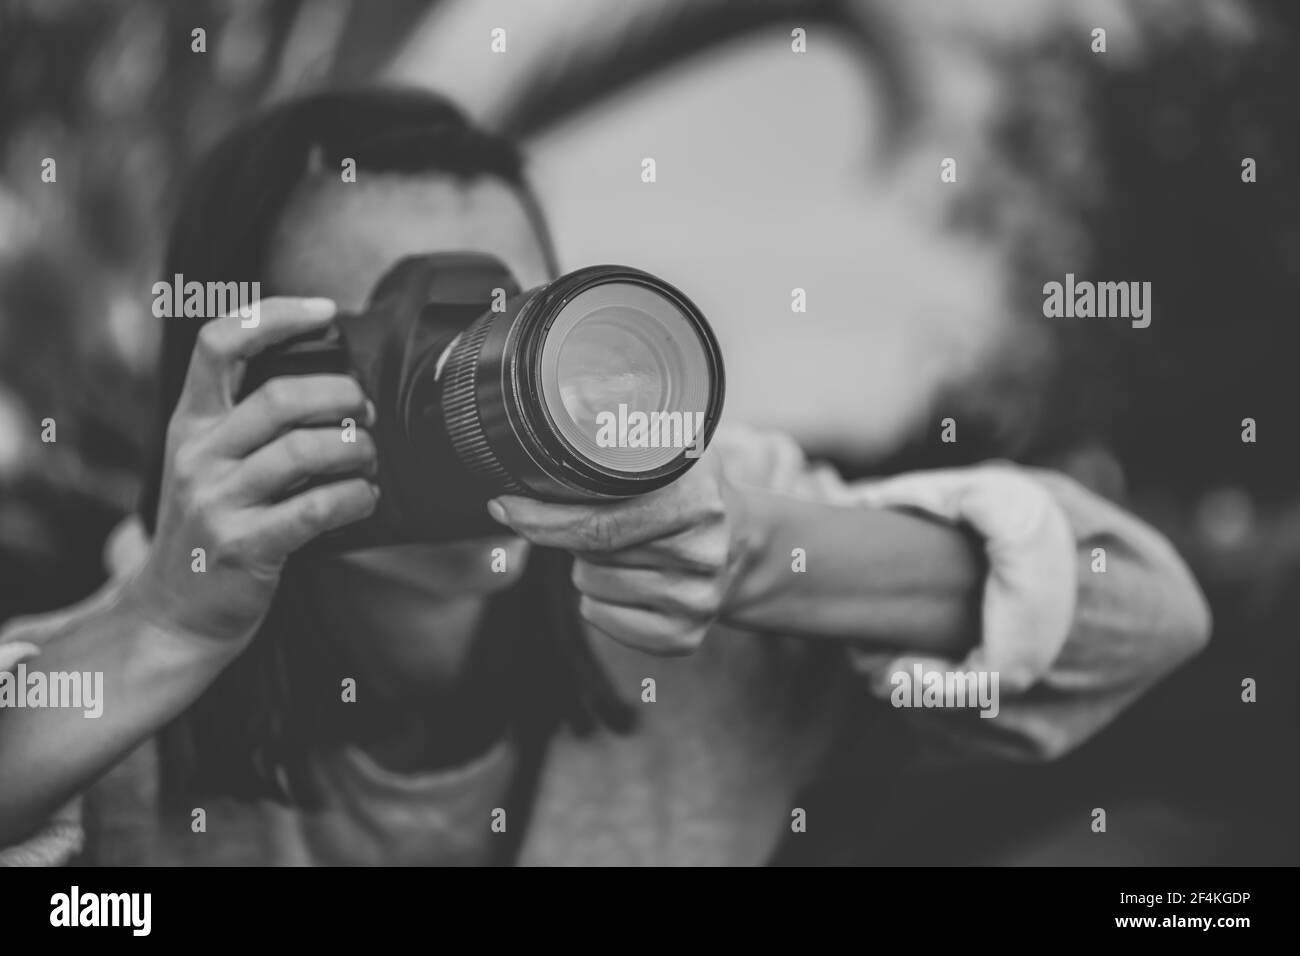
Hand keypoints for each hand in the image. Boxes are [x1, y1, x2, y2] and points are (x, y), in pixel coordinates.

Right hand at [126, 298, 380, 653]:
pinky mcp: (243, 546)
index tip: (326, 312)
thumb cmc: (214, 528)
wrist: (174, 614)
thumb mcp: (213, 463)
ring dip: (357, 450)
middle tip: (367, 414)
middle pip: (281, 397)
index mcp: (193, 423)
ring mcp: (217, 501)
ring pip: (304, 451)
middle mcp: (199, 454)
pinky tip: (366, 498)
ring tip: (370, 460)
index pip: (218, 343)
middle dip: (342, 397)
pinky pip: (315, 508)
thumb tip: (338, 381)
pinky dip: (355, 498)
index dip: (274, 315)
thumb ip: (251, 422)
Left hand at [487, 450, 757, 655]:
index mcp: (698, 503)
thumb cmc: (685, 489)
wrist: (740, 540)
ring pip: (589, 587)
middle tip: (608, 517)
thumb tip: (536, 450)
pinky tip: (630, 580)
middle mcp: (704, 556)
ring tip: (627, 548)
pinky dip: (601, 601)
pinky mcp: (685, 637)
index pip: (598, 524)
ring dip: (592, 566)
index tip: (506, 506)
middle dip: (579, 535)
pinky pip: (601, 620)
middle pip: (589, 556)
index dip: (542, 518)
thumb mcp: (665, 450)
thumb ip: (616, 442)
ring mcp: (698, 602)